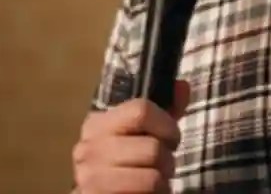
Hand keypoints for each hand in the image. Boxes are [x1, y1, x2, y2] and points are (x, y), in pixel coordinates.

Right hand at [71, 80, 190, 193]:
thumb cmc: (126, 167)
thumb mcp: (144, 136)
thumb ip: (164, 113)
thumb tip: (182, 86)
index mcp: (96, 124)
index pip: (141, 110)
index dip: (167, 126)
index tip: (170, 140)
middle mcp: (88, 148)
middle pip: (153, 148)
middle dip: (166, 161)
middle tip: (158, 168)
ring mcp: (90, 177)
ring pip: (153, 177)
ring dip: (161, 183)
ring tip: (151, 183)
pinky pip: (146, 193)